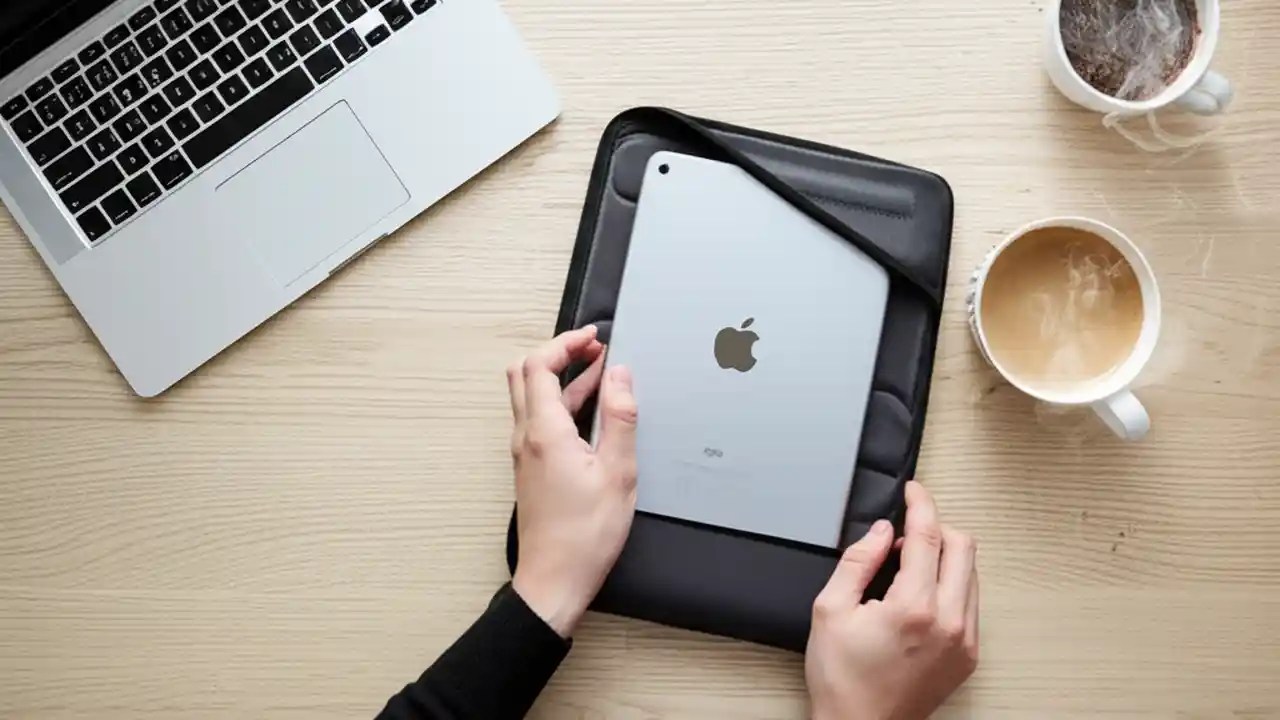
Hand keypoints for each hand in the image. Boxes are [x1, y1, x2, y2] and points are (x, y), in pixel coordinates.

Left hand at [507, 326, 638, 638]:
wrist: (555, 580)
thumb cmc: (585, 534)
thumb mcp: (618, 471)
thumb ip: (620, 418)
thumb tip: (620, 375)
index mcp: (544, 432)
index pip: (539, 365)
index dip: (565, 343)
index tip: (594, 338)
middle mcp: (526, 437)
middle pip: (525, 374)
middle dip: (558, 353)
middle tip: (592, 347)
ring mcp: (525, 453)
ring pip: (532, 397)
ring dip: (562, 377)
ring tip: (600, 370)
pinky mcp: (531, 467)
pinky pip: (540, 419)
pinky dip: (562, 401)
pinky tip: (591, 408)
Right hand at [805, 481, 978, 719]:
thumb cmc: (841, 678)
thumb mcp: (830, 610)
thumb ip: (856, 561)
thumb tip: (880, 532)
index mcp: (913, 607)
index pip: (928, 535)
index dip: (920, 504)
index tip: (913, 491)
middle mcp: (949, 622)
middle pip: (962, 546)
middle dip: (936, 527)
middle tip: (906, 532)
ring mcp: (965, 640)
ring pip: (972, 573)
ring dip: (945, 556)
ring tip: (907, 568)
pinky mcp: (969, 655)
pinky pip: (971, 602)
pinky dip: (951, 585)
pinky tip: (920, 595)